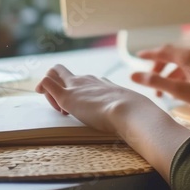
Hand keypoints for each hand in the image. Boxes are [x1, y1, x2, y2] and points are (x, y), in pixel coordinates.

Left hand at [35, 64, 155, 134]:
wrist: (130, 111)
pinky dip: (43, 88)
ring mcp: (77, 86)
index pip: (83, 81)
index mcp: (101, 84)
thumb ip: (130, 110)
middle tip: (60, 104)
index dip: (76, 91)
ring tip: (59, 109)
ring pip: (53, 74)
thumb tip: (146, 117)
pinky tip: (46, 97)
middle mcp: (87, 80)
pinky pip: (47, 82)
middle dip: (56, 83)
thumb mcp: (129, 109)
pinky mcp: (67, 96)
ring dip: (49, 90)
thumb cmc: (133, 114)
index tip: (79, 107)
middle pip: (63, 71)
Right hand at [130, 45, 189, 114]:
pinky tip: (176, 89)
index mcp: (189, 56)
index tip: (137, 57)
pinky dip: (178, 75)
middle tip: (149, 80)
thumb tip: (134, 76)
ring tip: (161, 91)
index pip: (163, 51)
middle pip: (171, 55)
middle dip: (158, 67)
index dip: (149, 54)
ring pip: (179, 62)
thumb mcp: (180, 91)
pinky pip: (187, 67)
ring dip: (168, 74)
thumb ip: (157, 82)